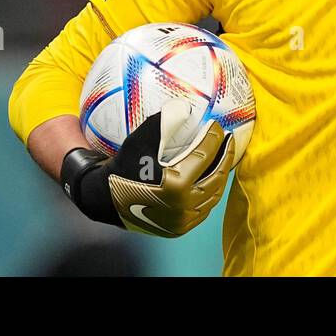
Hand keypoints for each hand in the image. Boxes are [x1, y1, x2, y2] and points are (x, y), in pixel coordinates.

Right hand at [60, 99, 235, 237]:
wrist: (105, 199)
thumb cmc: (124, 166)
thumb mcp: (139, 139)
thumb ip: (163, 122)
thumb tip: (186, 107)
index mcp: (176, 184)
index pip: (205, 155)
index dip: (214, 137)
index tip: (217, 125)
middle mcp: (183, 205)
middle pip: (217, 176)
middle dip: (226, 155)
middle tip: (229, 140)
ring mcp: (183, 220)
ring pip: (213, 194)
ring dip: (221, 173)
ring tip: (223, 156)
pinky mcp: (181, 228)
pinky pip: (203, 208)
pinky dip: (210, 191)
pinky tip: (211, 176)